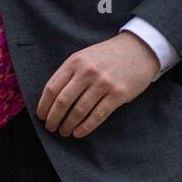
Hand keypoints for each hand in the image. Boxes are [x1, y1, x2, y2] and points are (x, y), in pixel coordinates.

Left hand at [36, 31, 159, 137]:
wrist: (139, 49)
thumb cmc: (108, 55)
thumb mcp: (85, 56)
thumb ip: (69, 72)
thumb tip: (52, 99)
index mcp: (74, 61)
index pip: (52, 88)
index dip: (44, 105)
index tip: (41, 116)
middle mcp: (87, 72)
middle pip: (62, 101)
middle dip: (53, 118)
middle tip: (51, 127)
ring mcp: (103, 83)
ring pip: (79, 111)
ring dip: (68, 125)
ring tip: (64, 132)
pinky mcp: (118, 94)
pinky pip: (97, 116)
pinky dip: (85, 127)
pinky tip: (78, 133)